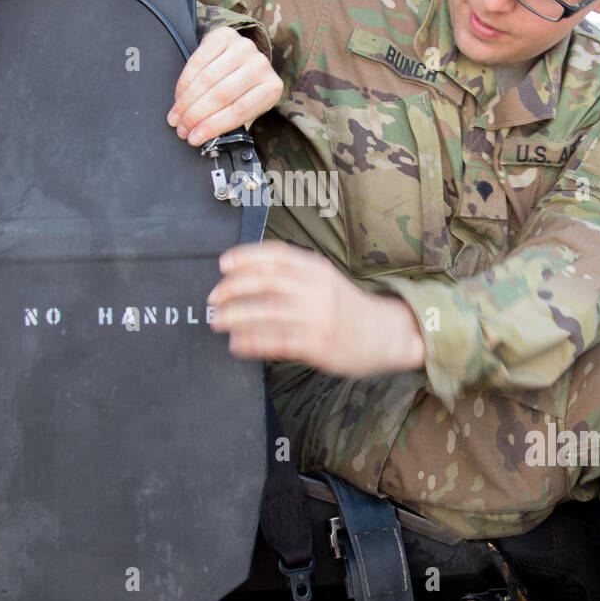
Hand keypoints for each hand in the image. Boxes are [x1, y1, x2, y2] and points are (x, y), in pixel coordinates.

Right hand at [168, 26, 282, 146]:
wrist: (243, 58)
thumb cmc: (244, 89)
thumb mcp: (246, 109)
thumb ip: (233, 124)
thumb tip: (209, 142)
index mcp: (271, 88)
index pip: (239, 111)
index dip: (212, 127)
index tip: (194, 138)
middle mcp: (260, 65)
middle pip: (221, 95)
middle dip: (195, 115)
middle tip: (180, 128)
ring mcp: (243, 47)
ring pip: (207, 79)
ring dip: (186, 101)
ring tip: (176, 116)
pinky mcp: (224, 36)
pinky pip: (198, 61)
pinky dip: (185, 82)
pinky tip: (178, 96)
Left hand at [206, 241, 426, 376]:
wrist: (385, 334)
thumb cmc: (347, 307)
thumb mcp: (325, 280)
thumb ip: (294, 274)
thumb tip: (246, 273)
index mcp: (317, 269)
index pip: (276, 255)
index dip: (245, 256)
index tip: (223, 264)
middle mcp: (317, 290)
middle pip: (266, 281)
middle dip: (233, 288)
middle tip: (213, 297)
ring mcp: (318, 318)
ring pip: (268, 312)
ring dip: (236, 316)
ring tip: (217, 321)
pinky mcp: (318, 345)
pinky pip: (278, 342)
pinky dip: (253, 342)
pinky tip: (237, 344)